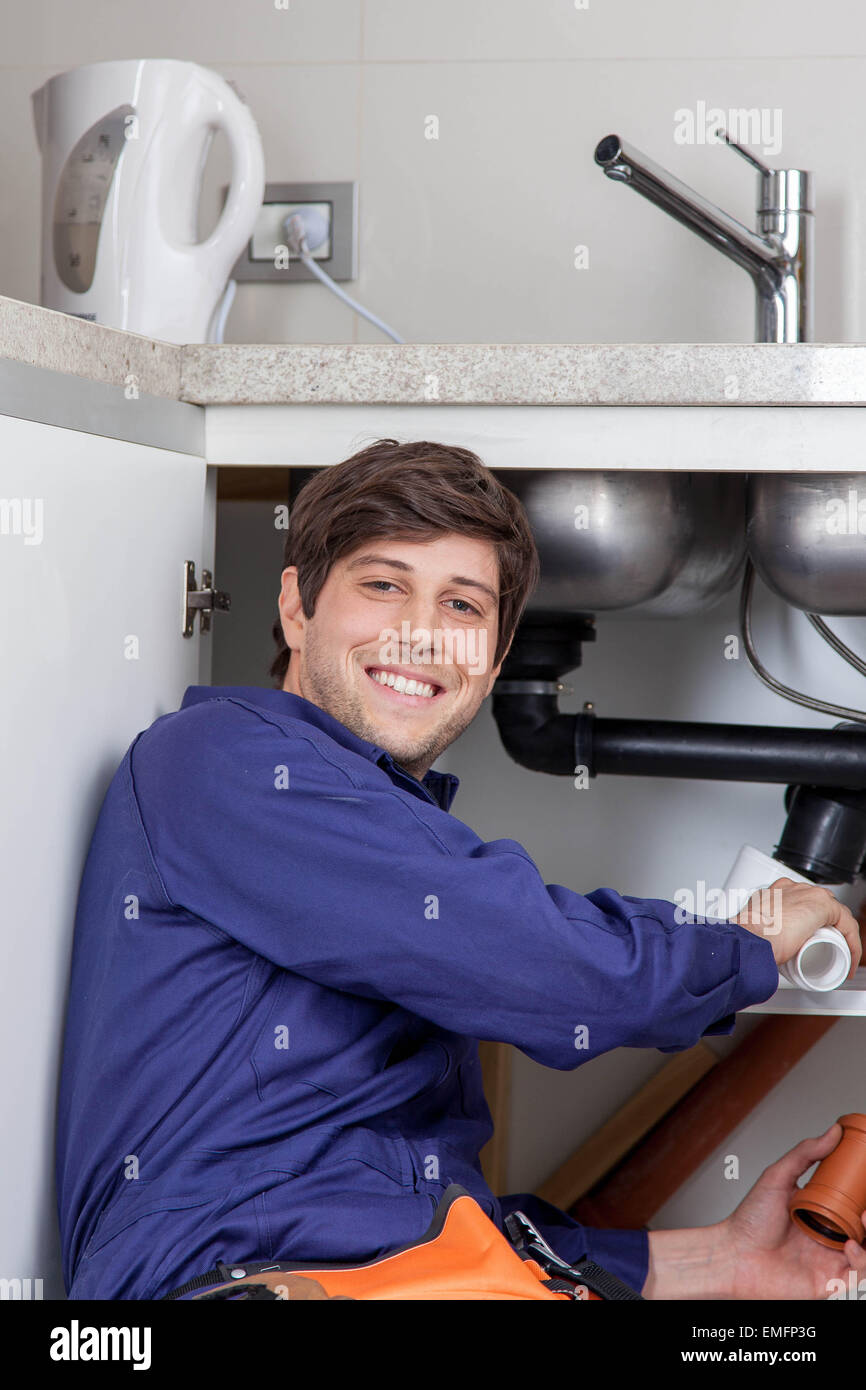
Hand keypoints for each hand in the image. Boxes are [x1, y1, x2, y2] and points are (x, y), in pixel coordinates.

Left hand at [719, 1123, 865, 1298]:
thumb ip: (805, 1153)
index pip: (854, 1204)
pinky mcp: (829, 1281)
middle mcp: (829, 1236)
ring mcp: (831, 1259)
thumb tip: (833, 1132)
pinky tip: (849, 1245)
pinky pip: (858, 1275)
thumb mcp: (777, 1177)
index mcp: (821, 1212)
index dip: (865, 1195)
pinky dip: (861, 1260)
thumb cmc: (750, 1221)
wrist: (734, 1256)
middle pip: (865, 1228)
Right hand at [732, 879, 861, 978]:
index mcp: (775, 892)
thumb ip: (756, 935)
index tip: (808, 942)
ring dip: (842, 937)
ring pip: (837, 915)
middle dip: (828, 929)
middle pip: (821, 907)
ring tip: (839, 956)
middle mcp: (792, 888)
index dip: (810, 924)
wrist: (748, 938)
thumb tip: (761, 949)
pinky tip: (851, 957)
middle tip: (826, 951)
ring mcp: (807, 894)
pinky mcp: (822, 905)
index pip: (802, 904)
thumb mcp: (753, 932)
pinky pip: (847, 923)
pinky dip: (852, 943)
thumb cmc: (747, 938)